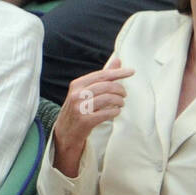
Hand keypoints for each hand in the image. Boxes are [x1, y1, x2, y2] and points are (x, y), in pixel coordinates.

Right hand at [52, 55, 133, 176]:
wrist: (64, 134)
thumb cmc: (77, 110)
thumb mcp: (85, 92)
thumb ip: (102, 77)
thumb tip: (117, 61)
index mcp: (77, 85)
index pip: (102, 75)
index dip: (118, 72)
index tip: (131, 71)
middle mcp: (77, 95)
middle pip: (106, 86)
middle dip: (120, 89)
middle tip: (124, 94)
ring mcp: (80, 108)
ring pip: (108, 99)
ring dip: (119, 101)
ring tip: (121, 104)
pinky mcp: (84, 121)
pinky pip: (106, 113)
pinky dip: (115, 112)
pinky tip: (116, 112)